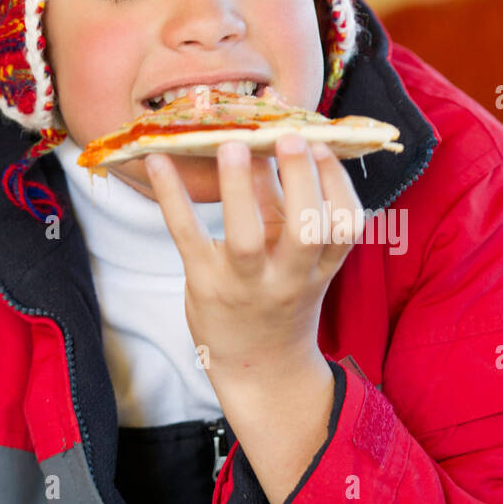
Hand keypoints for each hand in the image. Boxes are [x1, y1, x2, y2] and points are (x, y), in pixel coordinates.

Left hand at [144, 136, 364, 385]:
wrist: (259, 366)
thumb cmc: (279, 297)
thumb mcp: (295, 257)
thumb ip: (283, 203)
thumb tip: (264, 139)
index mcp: (321, 267)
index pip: (344, 225)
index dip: (337, 184)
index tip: (323, 144)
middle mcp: (289, 278)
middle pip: (307, 231)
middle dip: (302, 181)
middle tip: (290, 137)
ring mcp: (245, 284)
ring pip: (247, 239)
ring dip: (240, 188)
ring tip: (233, 145)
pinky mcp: (204, 284)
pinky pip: (187, 237)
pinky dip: (171, 197)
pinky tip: (158, 161)